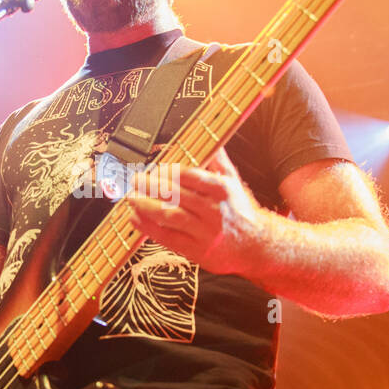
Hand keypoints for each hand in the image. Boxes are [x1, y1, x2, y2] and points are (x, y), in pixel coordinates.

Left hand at [124, 146, 266, 275]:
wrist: (256, 246)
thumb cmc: (240, 211)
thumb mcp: (234, 182)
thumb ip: (218, 160)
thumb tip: (210, 137)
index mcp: (221, 191)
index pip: (190, 176)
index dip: (168, 171)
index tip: (156, 168)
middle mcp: (213, 211)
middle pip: (175, 196)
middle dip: (151, 186)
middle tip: (136, 179)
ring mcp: (204, 233)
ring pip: (169, 217)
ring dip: (146, 206)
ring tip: (131, 198)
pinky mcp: (196, 251)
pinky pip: (167, 238)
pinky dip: (148, 228)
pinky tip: (135, 218)